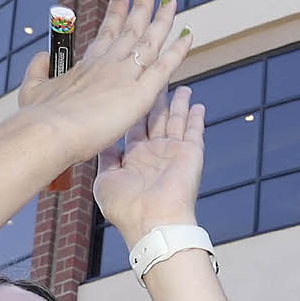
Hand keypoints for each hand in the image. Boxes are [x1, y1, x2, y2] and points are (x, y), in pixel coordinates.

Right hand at [14, 0, 192, 169]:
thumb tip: (42, 55)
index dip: (116, 12)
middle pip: (130, 28)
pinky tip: (188, 35)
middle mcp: (107, 63)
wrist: (47, 131)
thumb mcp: (32, 88)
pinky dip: (178, 50)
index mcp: (86, 64)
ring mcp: (124, 75)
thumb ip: (38, 69)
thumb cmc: (38, 118)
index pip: (106, 32)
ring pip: (150, 40)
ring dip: (162, 18)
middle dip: (141, 5)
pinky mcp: (138, 94)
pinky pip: (165, 67)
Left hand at [95, 86, 204, 243]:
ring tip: (179, 85)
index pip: (133, 126)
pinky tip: (197, 104)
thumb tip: (102, 139)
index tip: (129, 90)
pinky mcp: (190, 154)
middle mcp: (153, 154)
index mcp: (133, 158)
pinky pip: (195, 131)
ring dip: (177, 103)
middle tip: (153, 77)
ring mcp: (172, 154)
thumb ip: (106, 156)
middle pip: (154, 119)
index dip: (131, 107)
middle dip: (155, 98)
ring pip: (175, 121)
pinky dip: (196, 117)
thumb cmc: (126, 209)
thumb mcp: (105, 179)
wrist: (151, 224)